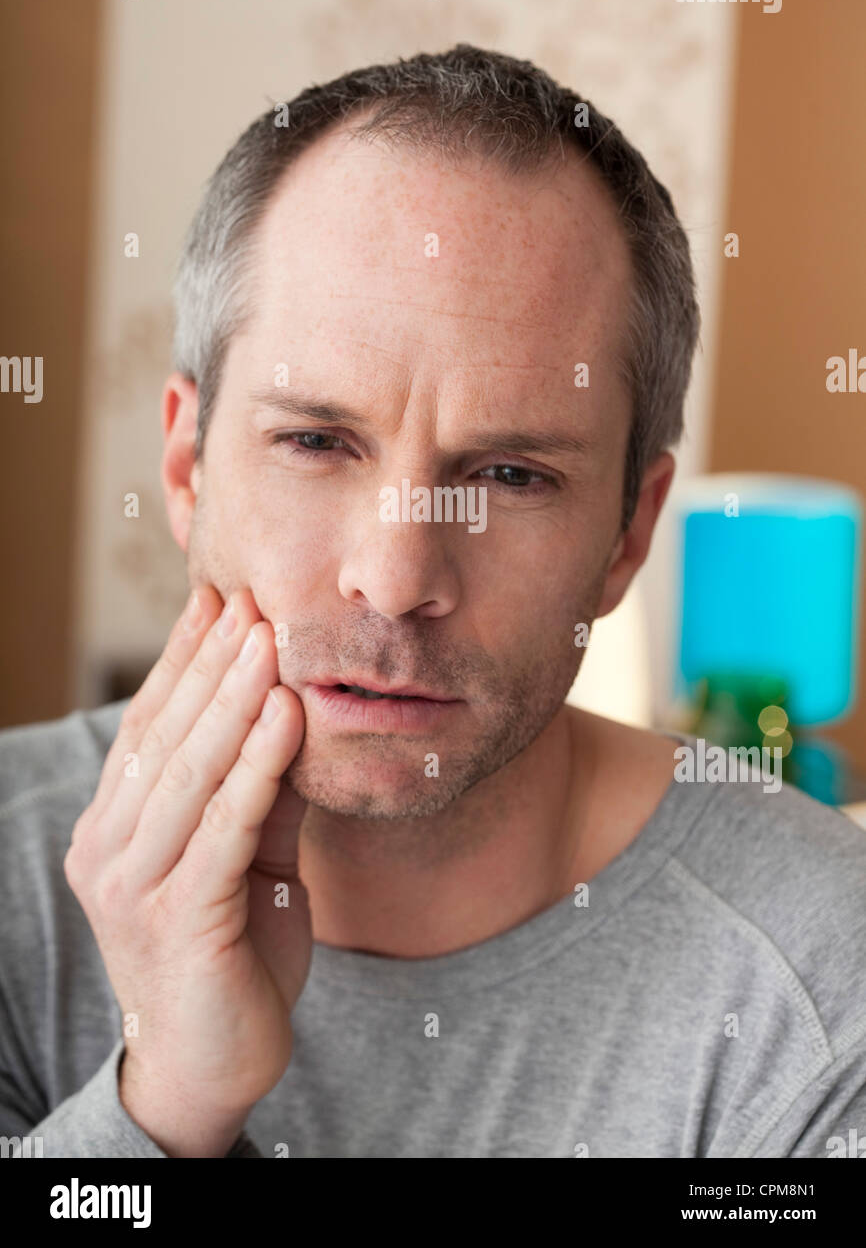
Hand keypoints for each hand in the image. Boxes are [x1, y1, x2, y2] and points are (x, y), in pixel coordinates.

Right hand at [64, 586, 308, 1155]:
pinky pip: (223, 826)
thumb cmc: (231, 953)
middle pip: (164, 735)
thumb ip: (261, 792)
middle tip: (250, 597)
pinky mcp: (179, 918)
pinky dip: (257, 766)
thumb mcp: (249, 857)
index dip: (183, 660)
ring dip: (234, 698)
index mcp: (114, 827)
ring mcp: (134, 886)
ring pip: (189, 771)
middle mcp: (108, 849)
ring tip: (268, 637)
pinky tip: (285, 716)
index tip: (218, 600)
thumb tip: (291, 708)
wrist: (213, 1065)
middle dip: (212, 663)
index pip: (148, 725)